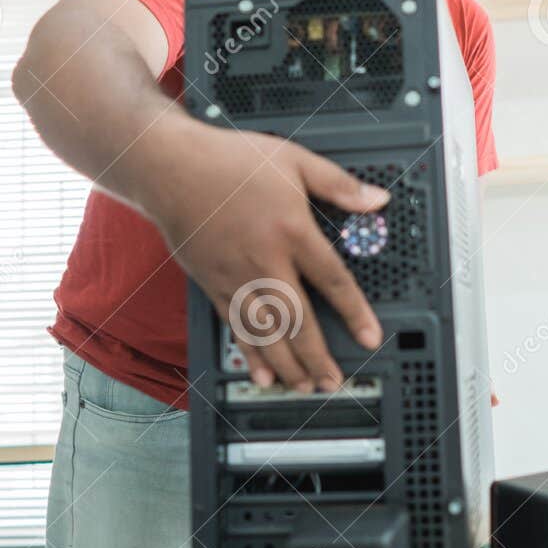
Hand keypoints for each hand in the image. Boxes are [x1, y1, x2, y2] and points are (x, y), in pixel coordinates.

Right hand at [141, 118, 386, 391]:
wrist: (170, 168)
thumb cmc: (229, 160)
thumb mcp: (295, 160)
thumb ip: (339, 184)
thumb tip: (377, 199)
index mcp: (292, 231)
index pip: (333, 281)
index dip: (355, 313)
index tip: (370, 337)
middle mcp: (265, 261)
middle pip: (298, 320)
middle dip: (318, 356)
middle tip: (334, 381)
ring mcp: (236, 277)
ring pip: (266, 332)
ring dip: (287, 364)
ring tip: (304, 386)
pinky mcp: (212, 283)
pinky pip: (236, 327)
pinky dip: (251, 354)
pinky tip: (262, 373)